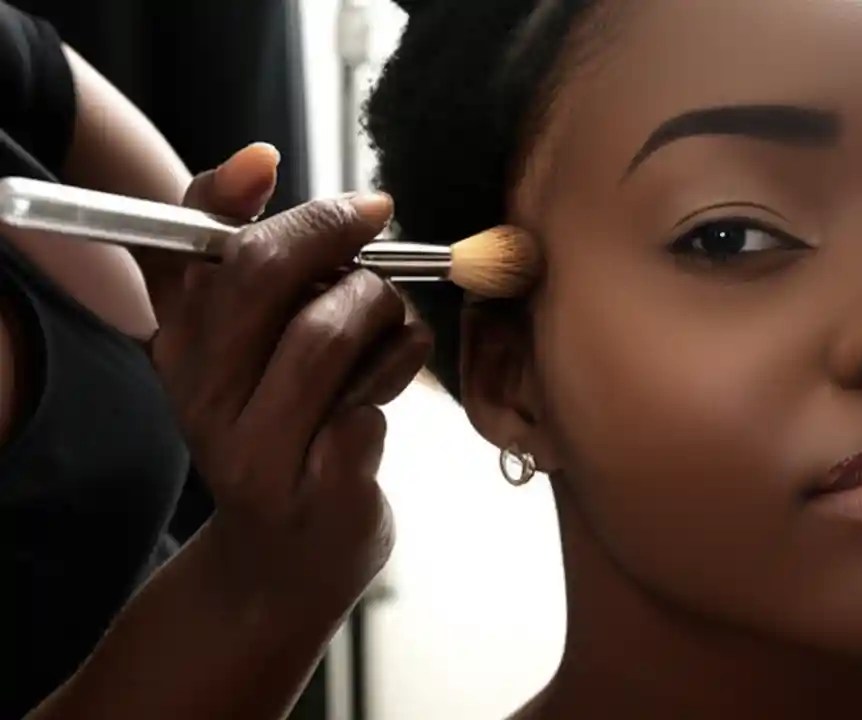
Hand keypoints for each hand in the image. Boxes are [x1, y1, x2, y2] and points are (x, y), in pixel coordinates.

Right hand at [151, 144, 430, 622]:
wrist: (289, 555)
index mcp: (179, 347)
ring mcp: (257, 449)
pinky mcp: (320, 488)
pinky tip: (388, 387)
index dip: (238, 193)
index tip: (283, 171)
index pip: (187, 245)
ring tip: (390, 324)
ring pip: (327, 331)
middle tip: (379, 235)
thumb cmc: (279, 426)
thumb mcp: (245, 346)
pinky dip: (399, 372)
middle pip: (264, 273)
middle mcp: (202, 396)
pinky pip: (374, 399)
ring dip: (381, 311)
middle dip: (337, 238)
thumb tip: (254, 159)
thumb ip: (245, 257)